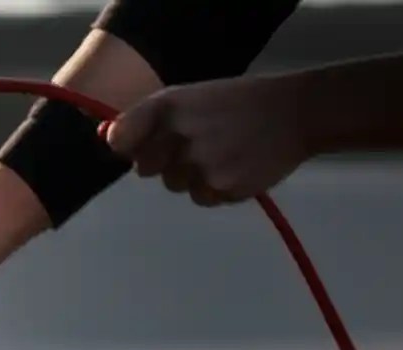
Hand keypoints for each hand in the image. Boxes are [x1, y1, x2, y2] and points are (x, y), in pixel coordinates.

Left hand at [106, 74, 309, 205]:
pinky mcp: (220, 189)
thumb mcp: (190, 98)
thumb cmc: (235, 103)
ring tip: (223, 152)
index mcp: (166, 107)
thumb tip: (107, 138)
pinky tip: (236, 166)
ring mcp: (199, 166)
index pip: (119, 139)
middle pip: (144, 169)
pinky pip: (202, 198)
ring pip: (175, 185)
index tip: (138, 144)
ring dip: (191, 175)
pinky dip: (214, 188)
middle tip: (196, 143)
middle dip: (163, 161)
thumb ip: (148, 119)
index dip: (126, 145)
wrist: (295, 113)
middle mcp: (177, 136)